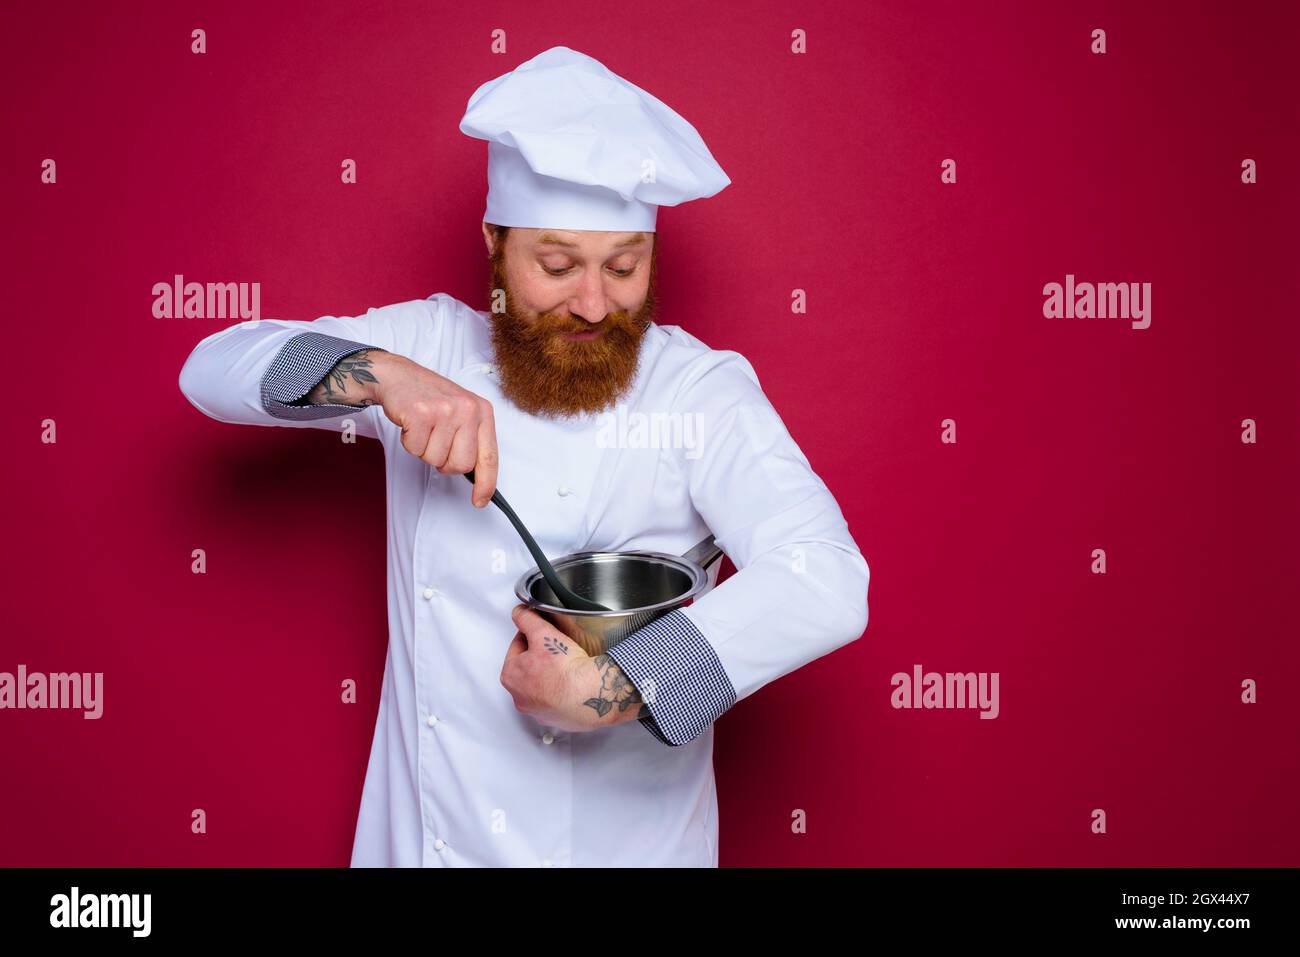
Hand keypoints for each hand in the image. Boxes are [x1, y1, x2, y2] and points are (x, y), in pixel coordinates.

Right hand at [371, 353, 498, 507]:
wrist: (400, 376)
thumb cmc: (431, 398)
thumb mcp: (462, 413)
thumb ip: (471, 440)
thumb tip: (477, 478)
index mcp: (482, 411)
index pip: (489, 457)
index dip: (486, 483)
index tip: (480, 500)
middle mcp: (467, 410)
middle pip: (461, 465)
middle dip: (445, 462)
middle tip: (436, 442)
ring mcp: (445, 411)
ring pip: (436, 459)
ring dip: (425, 450)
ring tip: (424, 428)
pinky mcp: (421, 414)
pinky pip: (416, 449)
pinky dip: (410, 442)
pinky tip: (412, 424)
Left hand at [501, 606, 649, 732]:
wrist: (591, 694)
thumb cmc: (565, 669)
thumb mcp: (542, 633)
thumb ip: (527, 619)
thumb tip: (520, 613)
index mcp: (510, 676)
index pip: (518, 646)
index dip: (532, 635)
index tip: (545, 634)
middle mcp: (520, 698)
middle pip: (528, 667)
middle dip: (541, 657)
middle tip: (558, 650)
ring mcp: (538, 711)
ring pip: (542, 685)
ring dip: (550, 675)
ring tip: (567, 666)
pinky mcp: (556, 718)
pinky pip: (556, 700)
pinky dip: (562, 692)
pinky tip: (572, 683)